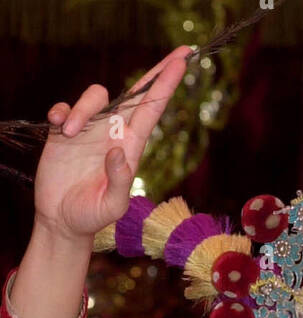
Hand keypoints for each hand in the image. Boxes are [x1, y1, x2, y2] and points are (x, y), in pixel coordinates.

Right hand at [32, 46, 192, 242]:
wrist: (62, 220)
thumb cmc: (91, 216)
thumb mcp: (110, 207)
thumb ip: (119, 182)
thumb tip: (117, 151)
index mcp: (130, 148)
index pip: (152, 110)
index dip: (167, 86)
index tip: (184, 64)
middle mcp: (113, 133)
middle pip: (136, 93)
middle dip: (158, 72)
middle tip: (181, 52)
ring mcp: (90, 129)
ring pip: (95, 96)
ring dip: (81, 108)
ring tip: (69, 133)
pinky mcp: (65, 130)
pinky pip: (64, 106)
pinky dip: (60, 111)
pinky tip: (58, 127)